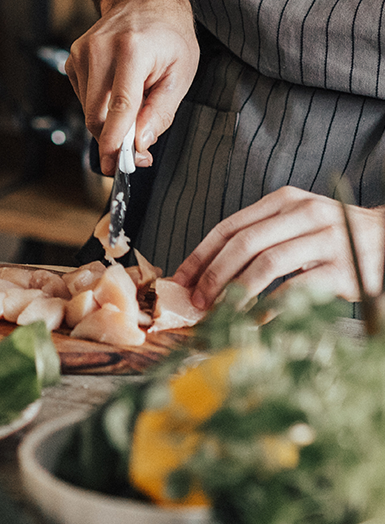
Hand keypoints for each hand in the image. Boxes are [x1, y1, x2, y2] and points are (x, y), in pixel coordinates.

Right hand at [67, 0, 197, 174]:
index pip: (119, 106)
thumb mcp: (181, 73)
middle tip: (135, 155)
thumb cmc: (168, 35)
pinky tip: (117, 91)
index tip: (115, 165)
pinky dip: (100, 106)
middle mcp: (99, 50)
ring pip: (88, 111)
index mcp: (131, 51)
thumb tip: (141, 142)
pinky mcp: (71, 60)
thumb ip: (161, 111)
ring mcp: (81, 54)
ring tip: (135, 109)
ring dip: (109, 123)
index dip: (116, 140)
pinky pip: (83, 99)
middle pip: (96, 115)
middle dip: (113, 142)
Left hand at [173, 186, 384, 308]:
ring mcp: (324, 238)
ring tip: (221, 313)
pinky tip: (257, 322)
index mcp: (282, 201)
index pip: (229, 227)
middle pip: (243, 244)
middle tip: (197, 301)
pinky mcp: (342, 266)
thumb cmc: (334, 237)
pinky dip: (271, 308)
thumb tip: (210, 272)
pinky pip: (297, 288)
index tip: (180, 280)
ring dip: (237, 292)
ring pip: (266, 263)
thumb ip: (260, 239)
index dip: (200, 255)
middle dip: (213, 275)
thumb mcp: (296, 224)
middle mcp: (302, 213)